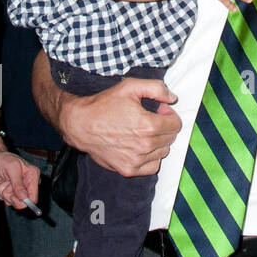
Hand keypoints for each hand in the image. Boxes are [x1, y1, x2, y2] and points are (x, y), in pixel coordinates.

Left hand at [0, 140, 40, 208]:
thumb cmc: (2, 159)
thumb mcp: (11, 170)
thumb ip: (18, 184)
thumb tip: (24, 197)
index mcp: (33, 175)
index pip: (34, 196)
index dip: (25, 201)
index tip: (15, 198)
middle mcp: (27, 182)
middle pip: (22, 201)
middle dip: (11, 196)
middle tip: (6, 186)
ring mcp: (19, 187)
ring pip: (12, 201)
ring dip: (4, 193)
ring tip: (3, 181)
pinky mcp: (10, 190)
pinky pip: (6, 199)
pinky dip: (0, 192)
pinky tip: (1, 183)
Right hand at [58, 76, 180, 177]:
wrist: (80, 124)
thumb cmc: (104, 105)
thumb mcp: (131, 87)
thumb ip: (157, 89)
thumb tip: (173, 98)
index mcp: (148, 125)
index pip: (176, 125)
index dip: (170, 115)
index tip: (159, 110)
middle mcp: (144, 145)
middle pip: (170, 138)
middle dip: (165, 126)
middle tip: (151, 119)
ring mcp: (136, 160)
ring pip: (163, 152)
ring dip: (158, 142)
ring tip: (144, 132)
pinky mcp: (127, 170)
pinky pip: (152, 167)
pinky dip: (151, 158)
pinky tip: (142, 147)